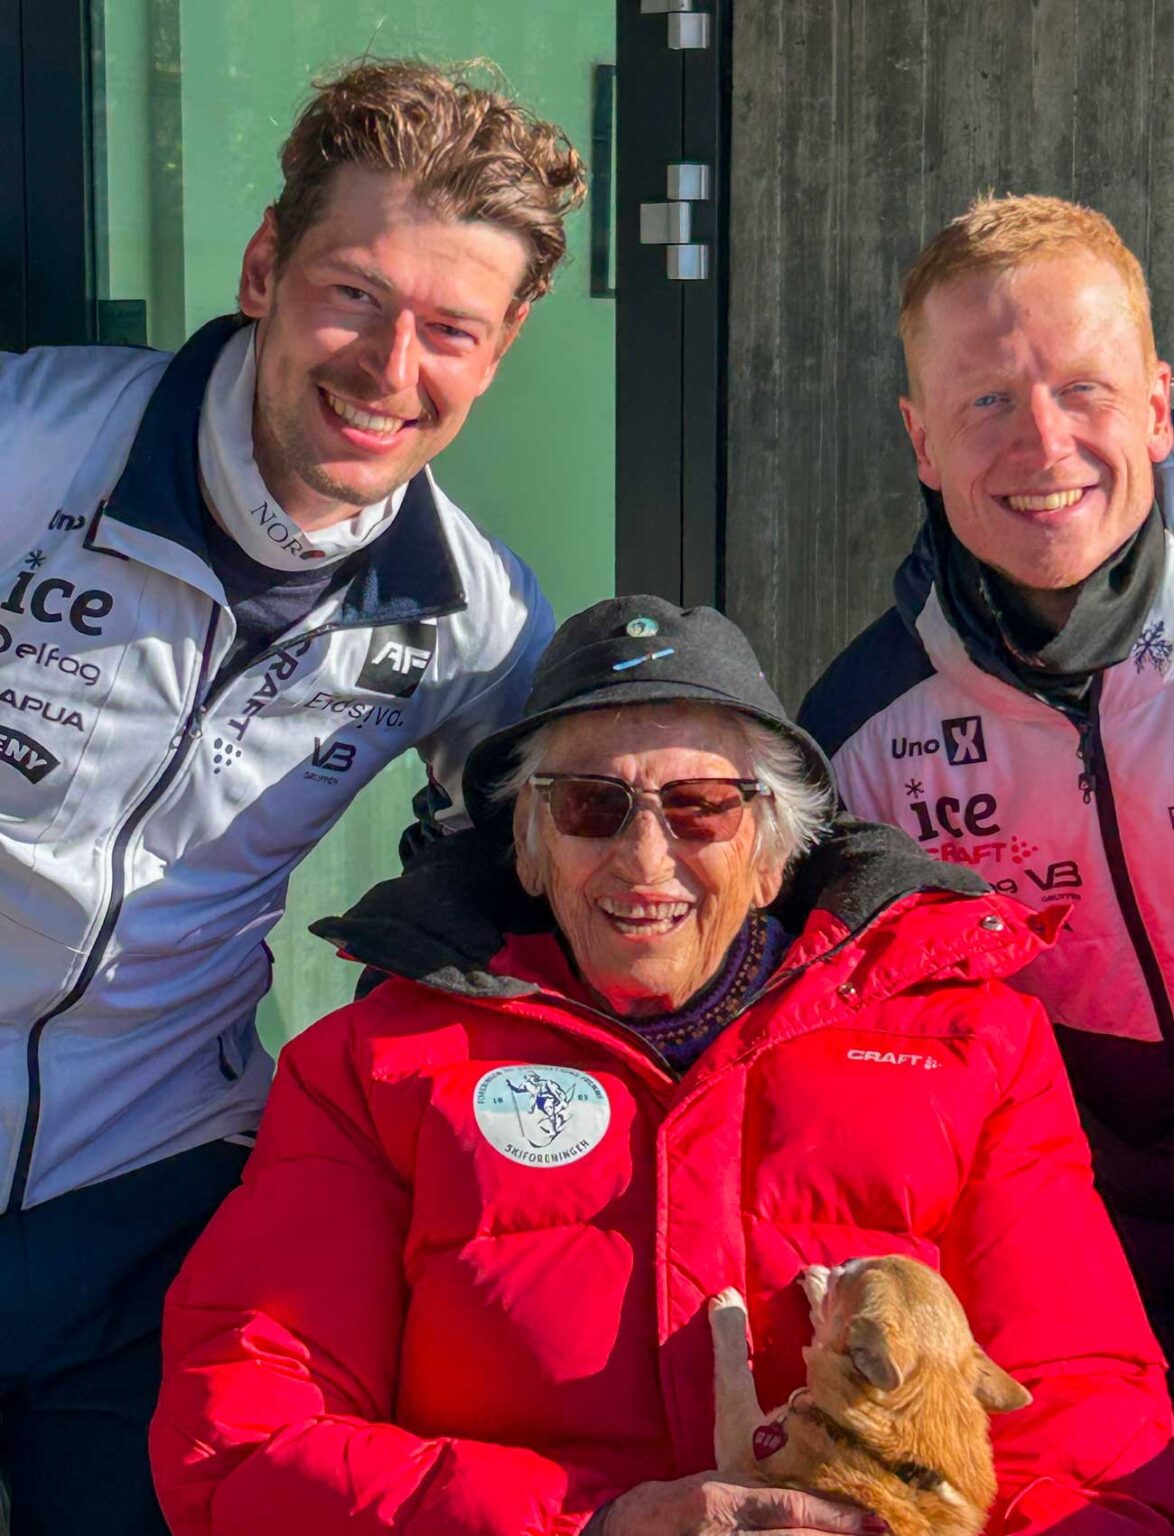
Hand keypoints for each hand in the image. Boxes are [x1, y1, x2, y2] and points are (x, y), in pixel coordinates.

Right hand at [596, 1474, 887, 1535]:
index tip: (871, 1520)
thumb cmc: (668, 1507)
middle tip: (879, 1535)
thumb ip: (753, 1491)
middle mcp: (725, 1534)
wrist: (621, 1534)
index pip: (789, 1509)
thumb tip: (804, 1491)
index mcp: (722, 1502)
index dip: (834, 1516)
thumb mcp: (710, 1485)